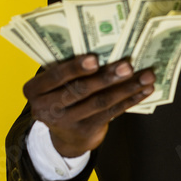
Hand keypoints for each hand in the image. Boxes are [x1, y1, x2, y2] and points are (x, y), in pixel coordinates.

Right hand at [23, 54, 154, 157]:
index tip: (94, 59)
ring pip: (100, 102)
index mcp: (35, 89)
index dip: (75, 68)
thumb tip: (107, 46)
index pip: (55, 76)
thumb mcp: (56, 82)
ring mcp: (66, 123)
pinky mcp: (86, 131)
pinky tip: (145, 89)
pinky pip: (112, 113)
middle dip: (106, 77)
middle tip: (127, 66)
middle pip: (80, 90)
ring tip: (145, 76)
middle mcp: (46, 108)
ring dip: (126, 88)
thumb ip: (70, 68)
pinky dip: (130, 99)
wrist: (66, 135)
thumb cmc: (63, 93)